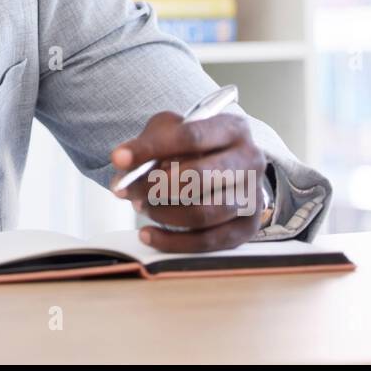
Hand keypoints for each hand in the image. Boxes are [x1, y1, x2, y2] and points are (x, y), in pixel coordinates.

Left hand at [110, 111, 266, 252]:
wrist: (221, 166)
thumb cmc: (192, 147)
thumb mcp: (170, 131)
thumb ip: (148, 144)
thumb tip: (122, 163)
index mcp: (233, 128)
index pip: (192, 136)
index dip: (152, 148)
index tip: (118, 159)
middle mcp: (250, 160)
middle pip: (201, 176)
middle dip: (156, 186)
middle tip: (127, 190)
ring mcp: (252, 196)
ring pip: (204, 212)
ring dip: (164, 213)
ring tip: (140, 206)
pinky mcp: (247, 228)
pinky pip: (209, 241)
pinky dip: (173, 241)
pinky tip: (148, 233)